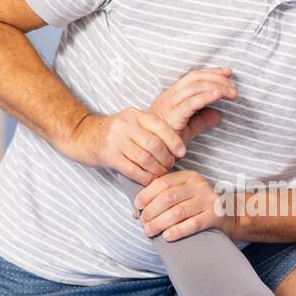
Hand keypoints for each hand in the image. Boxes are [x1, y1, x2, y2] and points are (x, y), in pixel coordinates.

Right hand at [64, 67, 235, 184]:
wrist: (84, 135)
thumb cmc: (118, 131)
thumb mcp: (139, 122)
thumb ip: (166, 125)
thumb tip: (211, 120)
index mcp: (138, 115)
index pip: (161, 126)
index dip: (174, 141)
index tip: (182, 152)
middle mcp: (127, 125)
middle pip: (155, 146)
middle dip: (166, 160)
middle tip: (171, 167)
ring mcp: (117, 140)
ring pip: (145, 159)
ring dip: (157, 171)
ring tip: (162, 174)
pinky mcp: (109, 155)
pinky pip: (133, 170)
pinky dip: (145, 178)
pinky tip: (150, 181)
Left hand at [132, 169, 236, 241]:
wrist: (232, 214)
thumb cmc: (201, 206)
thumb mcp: (184, 195)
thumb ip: (162, 199)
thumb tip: (136, 212)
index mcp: (189, 177)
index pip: (163, 182)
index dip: (147, 194)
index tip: (137, 206)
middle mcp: (199, 185)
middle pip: (168, 198)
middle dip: (152, 211)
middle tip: (143, 223)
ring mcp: (208, 200)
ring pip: (178, 212)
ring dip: (160, 223)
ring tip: (150, 231)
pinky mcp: (215, 216)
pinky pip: (193, 224)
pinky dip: (177, 231)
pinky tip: (167, 236)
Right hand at [150, 67, 236, 146]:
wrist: (152, 155)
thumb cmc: (167, 143)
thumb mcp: (188, 129)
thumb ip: (202, 120)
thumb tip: (219, 115)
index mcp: (172, 96)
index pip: (193, 77)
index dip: (212, 72)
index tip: (229, 73)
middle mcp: (169, 97)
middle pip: (195, 78)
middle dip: (217, 78)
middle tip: (234, 87)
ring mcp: (169, 105)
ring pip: (195, 87)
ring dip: (217, 87)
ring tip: (232, 93)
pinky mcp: (172, 117)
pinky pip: (191, 103)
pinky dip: (206, 96)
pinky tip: (218, 95)